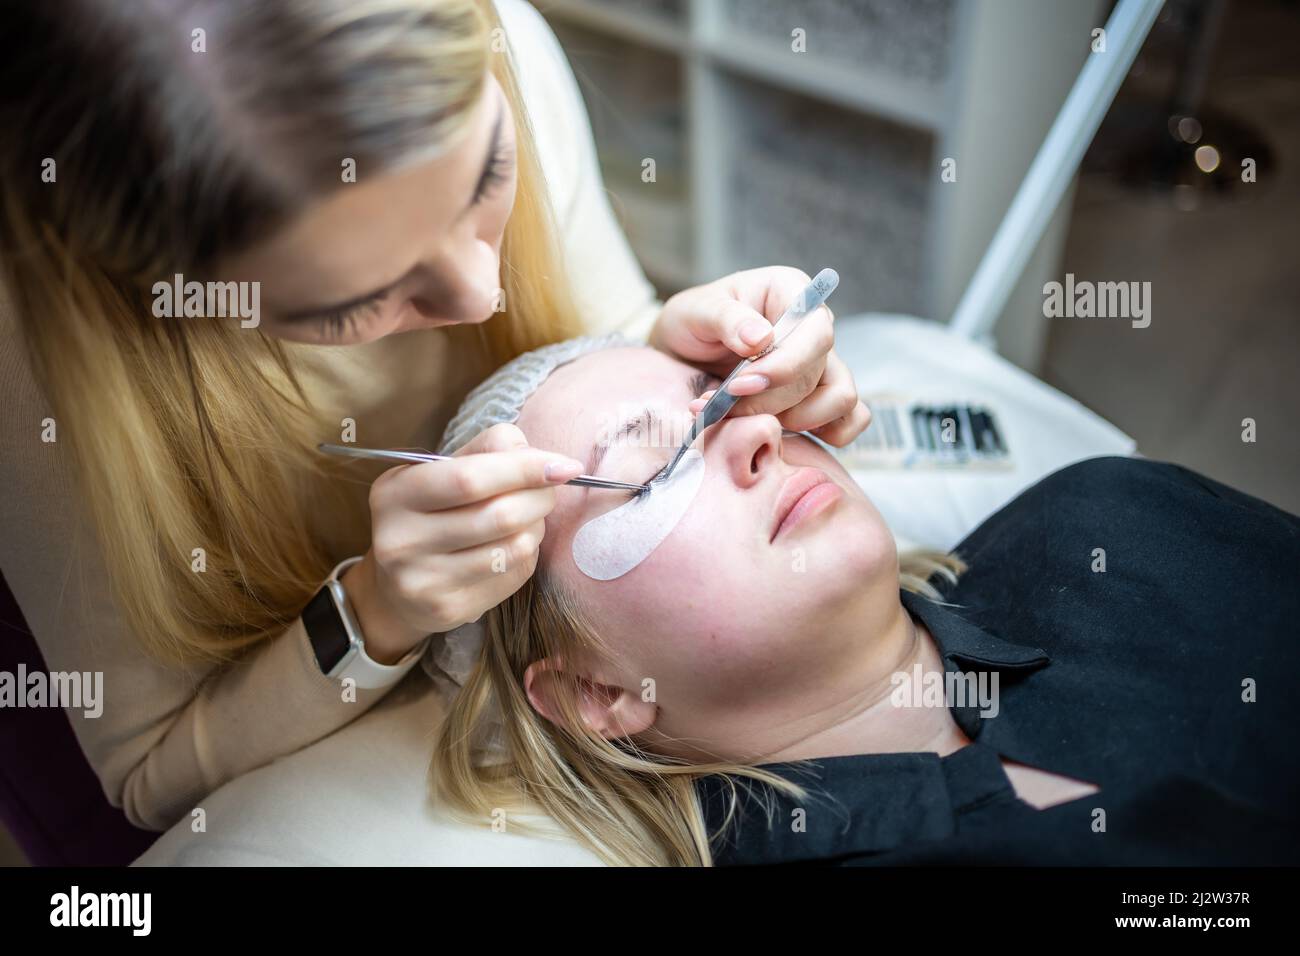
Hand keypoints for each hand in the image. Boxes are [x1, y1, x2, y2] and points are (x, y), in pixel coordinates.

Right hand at [341, 424, 583, 662]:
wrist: (395, 588)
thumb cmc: (429, 515)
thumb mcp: (441, 472)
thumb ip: (487, 452)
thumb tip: (545, 459)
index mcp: (396, 493)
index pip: (470, 478)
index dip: (525, 469)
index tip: (566, 465)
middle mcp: (401, 540)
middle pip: (499, 515)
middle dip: (540, 498)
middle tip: (549, 491)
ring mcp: (423, 581)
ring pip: (513, 547)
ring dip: (535, 528)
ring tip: (526, 519)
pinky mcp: (448, 610)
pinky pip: (514, 576)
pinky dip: (526, 556)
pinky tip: (511, 548)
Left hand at [649, 266, 870, 445]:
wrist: (683, 354)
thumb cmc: (691, 324)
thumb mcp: (695, 311)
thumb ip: (726, 318)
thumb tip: (761, 338)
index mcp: (792, 292)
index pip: (816, 331)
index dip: (784, 366)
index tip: (738, 386)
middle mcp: (815, 327)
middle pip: (821, 373)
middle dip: (770, 400)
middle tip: (721, 408)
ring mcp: (824, 364)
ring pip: (841, 399)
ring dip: (796, 420)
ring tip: (746, 420)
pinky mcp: (822, 397)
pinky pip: (852, 418)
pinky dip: (828, 433)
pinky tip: (783, 433)